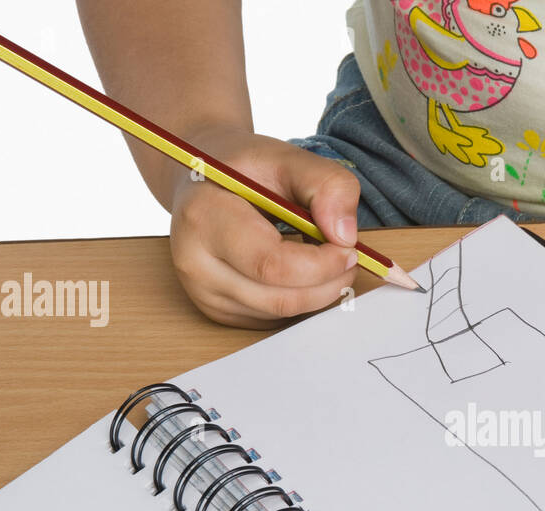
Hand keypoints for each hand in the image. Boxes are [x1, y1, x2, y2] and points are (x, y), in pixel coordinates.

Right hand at [167, 125, 361, 327]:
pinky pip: (273, 320)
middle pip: (279, 299)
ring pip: (280, 315)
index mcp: (205, 218)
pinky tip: (299, 271)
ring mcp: (203, 293)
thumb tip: (345, 236)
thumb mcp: (287, 156)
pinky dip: (299, 300)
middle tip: (349, 259)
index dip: (321, 265)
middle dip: (328, 284)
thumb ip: (326, 184)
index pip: (270, 265)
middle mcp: (195, 263)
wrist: (202, 182)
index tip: (348, 249)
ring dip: (318, 294)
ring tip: (326, 260)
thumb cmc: (242, 170)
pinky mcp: (216, 311)